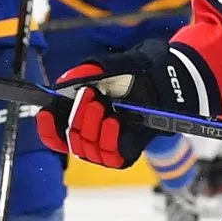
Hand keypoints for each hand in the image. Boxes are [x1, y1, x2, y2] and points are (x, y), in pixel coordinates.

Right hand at [36, 40, 207, 168]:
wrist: (177, 78)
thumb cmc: (146, 69)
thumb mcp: (119, 64)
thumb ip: (93, 69)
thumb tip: (65, 82)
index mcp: (85, 114)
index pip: (56, 133)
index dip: (47, 128)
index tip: (45, 113)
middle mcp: (96, 133)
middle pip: (71, 140)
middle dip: (74, 119)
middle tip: (87, 97)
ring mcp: (113, 144)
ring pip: (88, 150)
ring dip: (90, 128)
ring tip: (101, 107)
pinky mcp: (131, 151)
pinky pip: (114, 156)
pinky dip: (110, 141)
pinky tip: (113, 123)